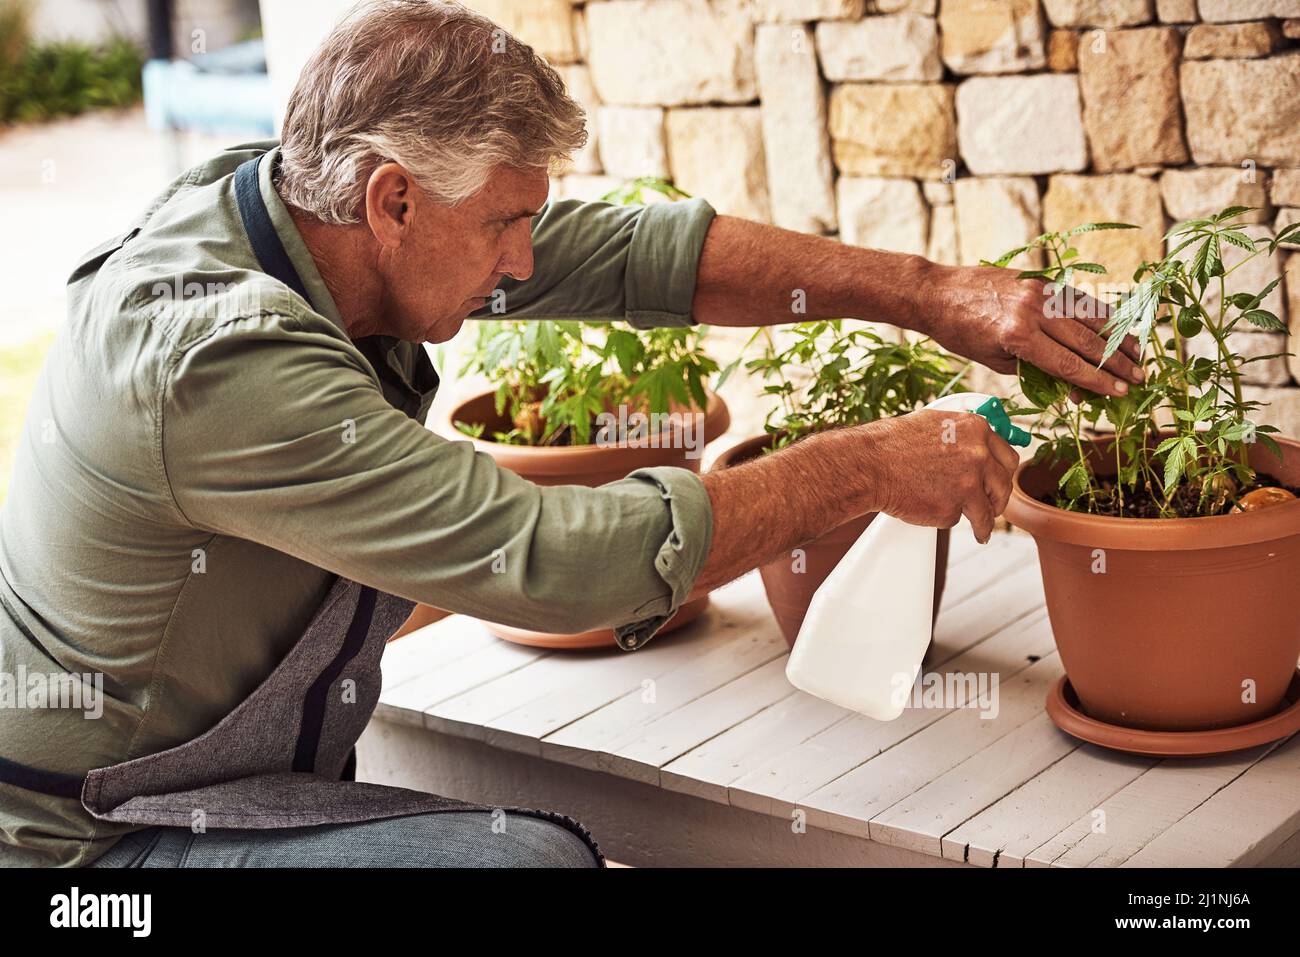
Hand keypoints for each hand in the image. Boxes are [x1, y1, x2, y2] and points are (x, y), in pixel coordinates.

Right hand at [857, 410, 1019, 543]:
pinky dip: (946, 519)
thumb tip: (978, 445)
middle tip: (992, 507)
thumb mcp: (936, 423)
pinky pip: (956, 518)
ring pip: (986, 510)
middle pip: (1003, 485)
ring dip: (984, 522)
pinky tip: (934, 514)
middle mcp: (978, 455)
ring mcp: (968, 484)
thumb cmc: (893, 443)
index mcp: (976, 430)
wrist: (870, 464)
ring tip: (981, 529)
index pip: (1007, 456)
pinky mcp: (952, 509)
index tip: (1000, 481)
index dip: (1003, 472)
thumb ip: (963, 435)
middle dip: (999, 499)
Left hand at [914, 262, 1144, 398]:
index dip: (1097, 381)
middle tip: (1139, 379)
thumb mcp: (994, 359)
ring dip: (1117, 338)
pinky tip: (1117, 329)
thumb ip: (1034, 369)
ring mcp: (1040, 292)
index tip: (1120, 392)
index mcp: (1017, 337)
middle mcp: (1033, 312)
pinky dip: (1101, 315)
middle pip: (1086, 342)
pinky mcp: (1042, 280)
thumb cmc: (961, 333)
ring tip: (1138, 356)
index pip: (1068, 364)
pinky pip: (1079, 300)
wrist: (939, 293)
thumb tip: (1072, 385)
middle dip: (1116, 363)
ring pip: (1090, 318)